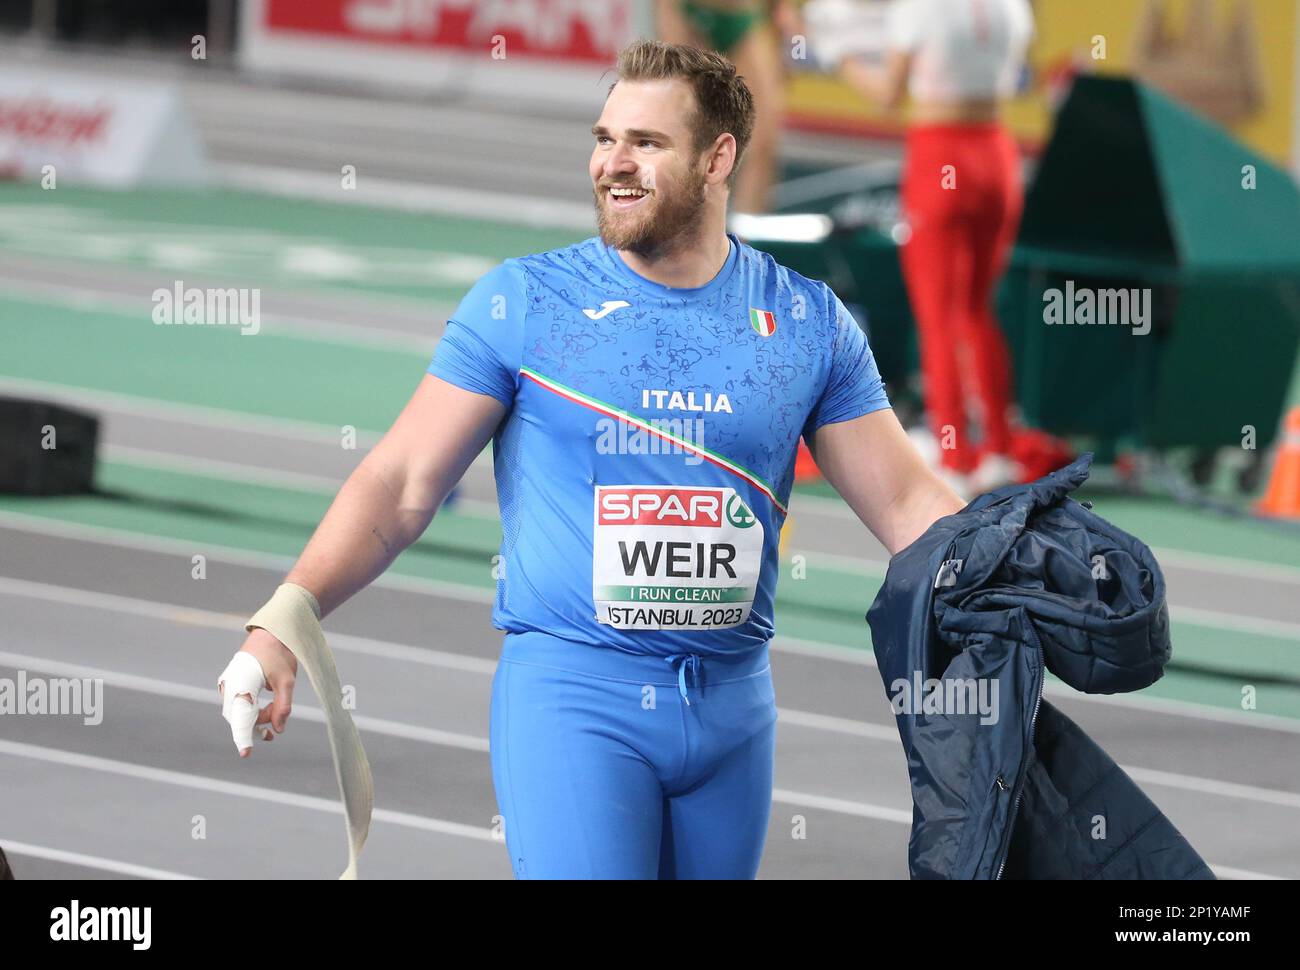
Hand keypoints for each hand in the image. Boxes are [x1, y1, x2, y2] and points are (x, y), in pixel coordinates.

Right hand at [217, 627, 297, 757]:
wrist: (269, 634)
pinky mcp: (230, 684)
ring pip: (239, 712)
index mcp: (242, 683)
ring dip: (254, 719)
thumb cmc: (279, 655)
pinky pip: (238, 704)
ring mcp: (228, 684)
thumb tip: (279, 730)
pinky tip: (264, 711)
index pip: (242, 717)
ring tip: (272, 716)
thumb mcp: (286, 681)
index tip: (246, 754)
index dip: (244, 737)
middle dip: (255, 726)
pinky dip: (251, 711)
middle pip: (240, 717)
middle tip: (270, 736)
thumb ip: (282, 707)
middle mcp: (230, 685)